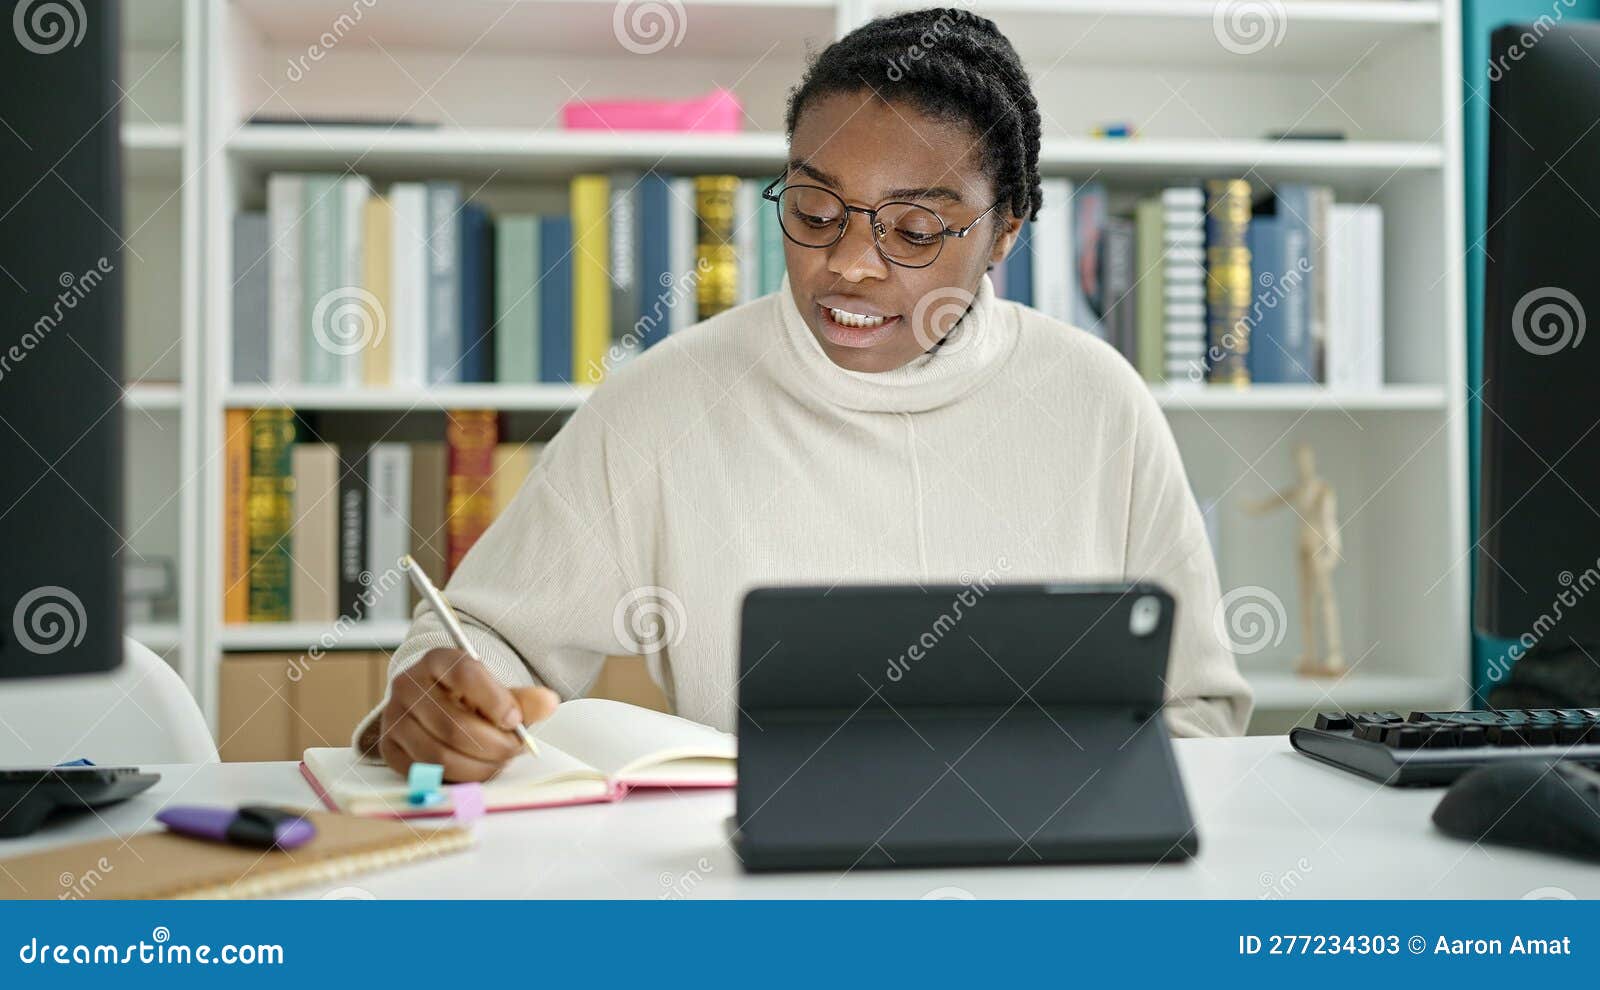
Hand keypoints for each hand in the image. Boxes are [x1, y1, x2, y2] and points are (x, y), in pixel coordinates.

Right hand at [377, 648, 559, 781]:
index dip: (494, 700)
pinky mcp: (390, 749)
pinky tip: (477, 769)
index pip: (465, 673)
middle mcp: (408, 685)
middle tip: (514, 749)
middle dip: (493, 745)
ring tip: (498, 760)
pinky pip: (428, 772)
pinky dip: (459, 777)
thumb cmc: (467, 698)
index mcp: (436, 660)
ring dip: (479, 765)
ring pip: (441, 753)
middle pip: (454, 724)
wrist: (433, 705)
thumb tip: (548, 703)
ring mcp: (395, 718)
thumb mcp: (495, 692)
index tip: (514, 720)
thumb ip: (522, 699)